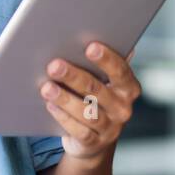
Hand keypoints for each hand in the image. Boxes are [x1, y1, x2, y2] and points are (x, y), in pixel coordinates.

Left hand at [39, 42, 140, 163]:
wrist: (95, 141)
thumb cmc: (96, 100)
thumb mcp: (105, 82)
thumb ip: (105, 63)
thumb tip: (106, 31)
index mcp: (129, 88)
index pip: (120, 71)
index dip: (107, 59)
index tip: (90, 47)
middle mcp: (123, 108)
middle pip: (97, 90)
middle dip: (74, 76)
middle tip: (54, 65)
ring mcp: (110, 128)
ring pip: (86, 112)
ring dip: (64, 98)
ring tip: (46, 87)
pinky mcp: (94, 143)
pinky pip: (78, 130)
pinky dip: (63, 117)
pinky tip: (50, 105)